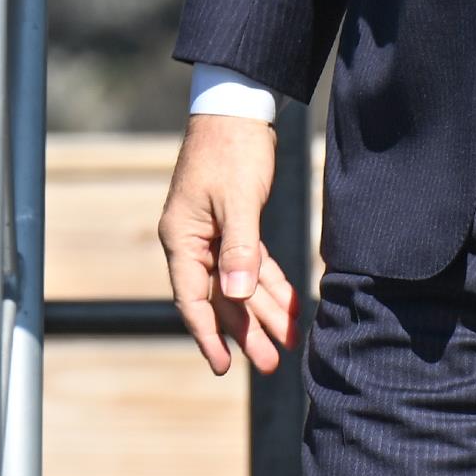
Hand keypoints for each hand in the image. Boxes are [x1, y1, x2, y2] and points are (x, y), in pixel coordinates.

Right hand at [157, 112, 297, 374]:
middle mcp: (195, 242)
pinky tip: (292, 309)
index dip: (208, 334)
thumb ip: (239, 249)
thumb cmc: (232, 151)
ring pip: (240, 286)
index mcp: (183, 238)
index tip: (222, 366)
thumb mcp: (239, 200)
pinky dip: (272, 287)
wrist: (238, 110)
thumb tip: (237, 295)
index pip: (193, 297)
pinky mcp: (237, 227)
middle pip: (220, 298)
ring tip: (288, 344)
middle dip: (247, 332)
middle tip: (271, 364)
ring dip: (264, 313)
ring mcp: (215, 236)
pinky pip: (254, 266)